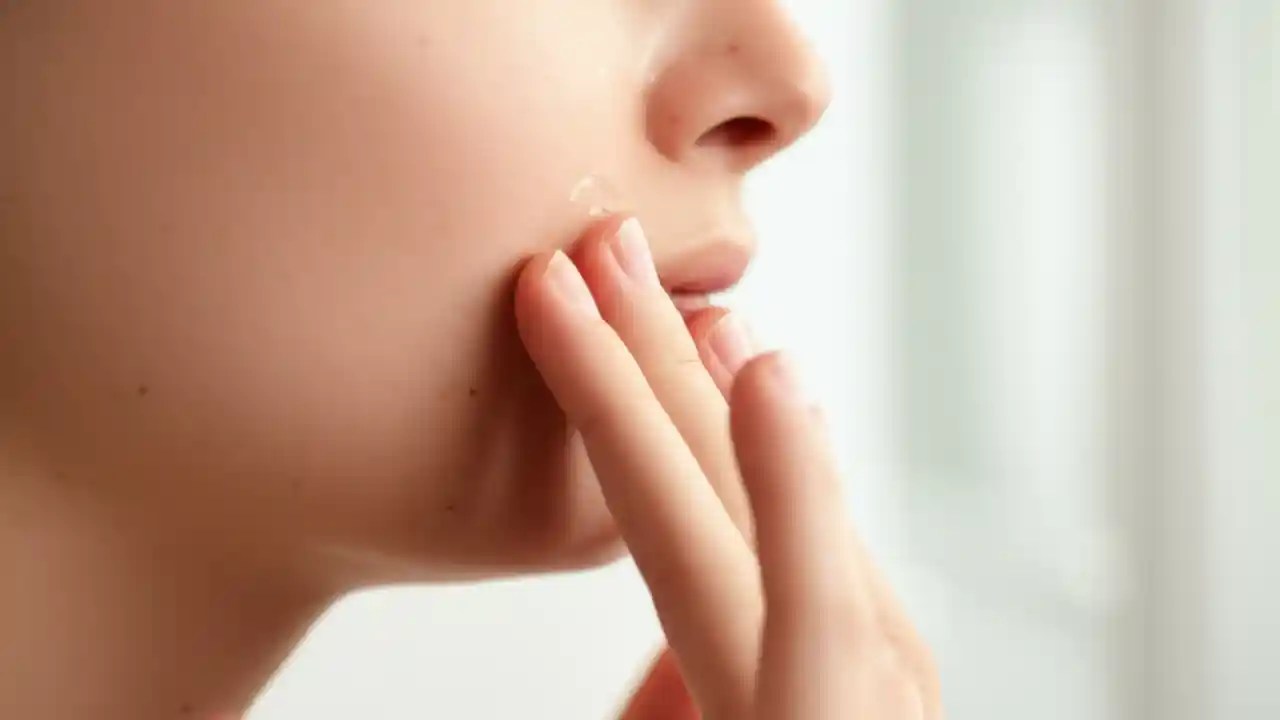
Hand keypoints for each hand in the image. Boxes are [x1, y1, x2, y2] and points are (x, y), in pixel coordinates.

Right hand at [514, 218, 939, 719]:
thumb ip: (668, 718)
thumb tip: (673, 661)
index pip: (686, 538)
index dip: (615, 409)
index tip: (559, 301)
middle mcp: (858, 688)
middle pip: (743, 492)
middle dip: (659, 363)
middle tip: (605, 255)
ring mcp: (893, 673)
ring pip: (807, 498)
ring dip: (729, 396)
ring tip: (682, 309)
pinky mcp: (899, 669)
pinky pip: (838, 542)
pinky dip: (787, 463)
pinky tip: (757, 405)